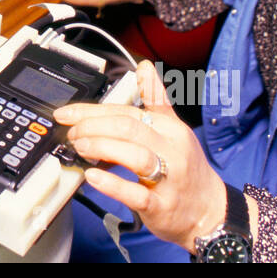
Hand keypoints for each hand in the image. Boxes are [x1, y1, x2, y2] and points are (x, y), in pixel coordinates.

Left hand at [55, 60, 233, 253]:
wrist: (208, 210)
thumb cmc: (186, 167)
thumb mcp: (174, 129)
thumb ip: (156, 99)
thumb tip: (144, 67)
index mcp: (169, 129)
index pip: (127, 111)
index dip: (92, 111)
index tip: (67, 114)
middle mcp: (171, 150)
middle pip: (129, 128)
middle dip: (94, 127)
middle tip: (73, 134)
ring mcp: (168, 179)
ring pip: (135, 156)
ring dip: (102, 148)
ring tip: (81, 149)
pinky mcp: (162, 207)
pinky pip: (136, 194)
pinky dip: (113, 184)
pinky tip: (93, 177)